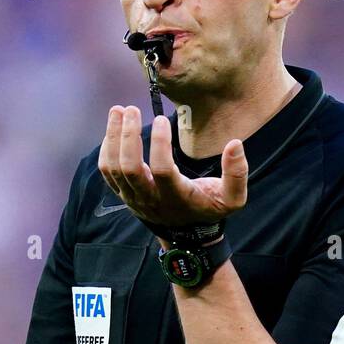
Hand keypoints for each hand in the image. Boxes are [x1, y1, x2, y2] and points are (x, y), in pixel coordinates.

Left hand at [99, 107, 246, 228]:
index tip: (162, 120)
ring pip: (114, 168)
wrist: (185, 234)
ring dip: (113, 137)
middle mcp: (150, 199)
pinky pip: (107, 172)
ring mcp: (133, 198)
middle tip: (131, 109)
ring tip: (117, 110)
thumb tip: (235, 144)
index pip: (162, 170)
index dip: (160, 144)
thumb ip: (237, 174)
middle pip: (129, 168)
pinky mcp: (123, 194)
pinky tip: (112, 128)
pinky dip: (106, 149)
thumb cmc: (208, 209)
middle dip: (127, 136)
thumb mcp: (231, 199)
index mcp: (176, 197)